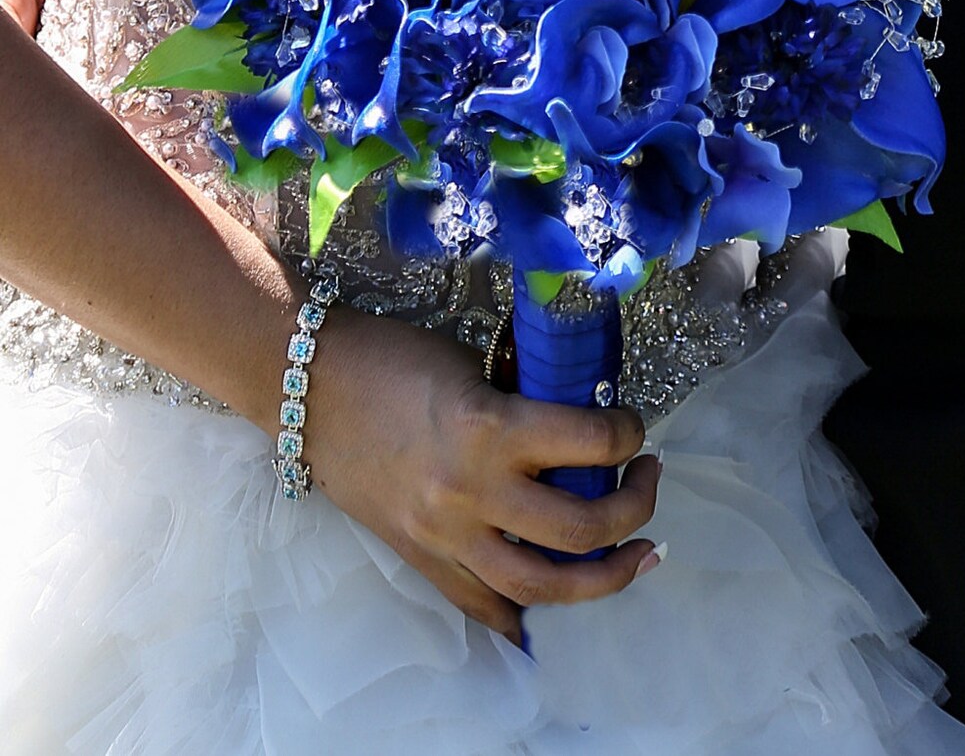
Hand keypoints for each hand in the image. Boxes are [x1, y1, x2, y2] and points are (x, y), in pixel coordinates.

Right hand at [308, 312, 661, 644]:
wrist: (309, 386)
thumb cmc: (391, 358)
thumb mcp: (472, 369)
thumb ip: (522, 405)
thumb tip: (576, 428)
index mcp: (490, 427)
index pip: (592, 442)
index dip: (630, 432)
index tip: (634, 426)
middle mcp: (473, 490)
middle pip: (584, 527)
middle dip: (637, 506)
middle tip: (648, 480)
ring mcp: (445, 533)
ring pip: (545, 585)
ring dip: (606, 575)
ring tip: (636, 554)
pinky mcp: (421, 556)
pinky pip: (483, 605)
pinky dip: (525, 612)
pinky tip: (557, 601)